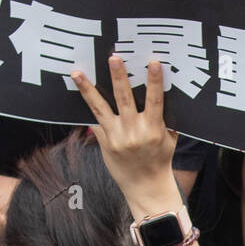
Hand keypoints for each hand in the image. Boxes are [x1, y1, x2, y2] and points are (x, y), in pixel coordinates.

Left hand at [70, 54, 177, 214]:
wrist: (146, 187)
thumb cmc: (160, 160)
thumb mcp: (169, 140)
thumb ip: (166, 120)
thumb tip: (165, 94)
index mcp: (154, 129)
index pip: (155, 101)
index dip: (154, 81)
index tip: (153, 63)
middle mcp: (134, 132)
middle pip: (125, 99)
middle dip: (119, 78)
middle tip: (114, 58)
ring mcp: (117, 137)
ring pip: (100, 108)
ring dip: (88, 89)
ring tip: (78, 73)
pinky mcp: (105, 142)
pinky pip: (93, 121)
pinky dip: (85, 107)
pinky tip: (76, 92)